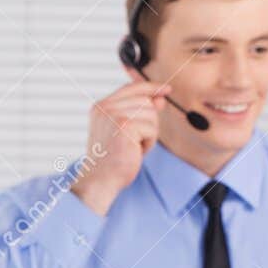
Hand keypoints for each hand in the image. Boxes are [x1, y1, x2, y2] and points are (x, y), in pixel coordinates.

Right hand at [68, 75, 172, 214]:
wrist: (101, 179)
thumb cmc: (113, 158)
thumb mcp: (126, 131)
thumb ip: (140, 113)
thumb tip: (161, 98)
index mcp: (101, 107)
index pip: (131, 88)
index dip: (151, 88)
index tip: (167, 89)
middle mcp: (105, 107)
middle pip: (145, 101)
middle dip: (148, 123)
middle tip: (134, 141)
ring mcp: (114, 115)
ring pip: (151, 114)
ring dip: (149, 134)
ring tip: (132, 147)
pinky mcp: (125, 125)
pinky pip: (152, 128)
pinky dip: (149, 143)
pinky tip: (135, 151)